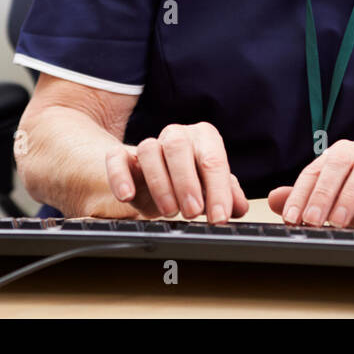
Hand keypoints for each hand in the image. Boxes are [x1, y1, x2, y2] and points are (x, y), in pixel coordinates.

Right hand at [103, 122, 248, 222]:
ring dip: (159, 183)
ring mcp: (149, 145)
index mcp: (204, 138)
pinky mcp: (122, 157)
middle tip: (193, 212)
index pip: (212, 159)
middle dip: (186, 181)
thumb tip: (238, 206)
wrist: (164, 179)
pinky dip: (119, 176)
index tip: (218, 216)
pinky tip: (127, 197)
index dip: (217, 190)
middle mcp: (176, 136)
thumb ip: (228, 196)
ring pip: (149, 149)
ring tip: (169, 211)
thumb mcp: (212, 190)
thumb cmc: (194, 182)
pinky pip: (115, 158)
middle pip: (178, 146)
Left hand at [267, 140, 353, 231]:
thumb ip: (307, 199)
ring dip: (347, 197)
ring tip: (336, 221)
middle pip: (338, 165)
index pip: (315, 170)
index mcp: (341, 155)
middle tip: (310, 219)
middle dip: (321, 194)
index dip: (300, 194)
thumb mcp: (336, 201)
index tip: (290, 217)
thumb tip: (274, 199)